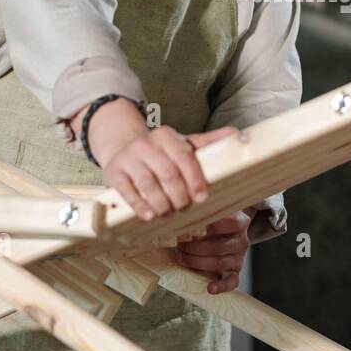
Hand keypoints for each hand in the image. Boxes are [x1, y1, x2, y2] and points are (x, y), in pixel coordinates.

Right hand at [101, 124, 237, 220]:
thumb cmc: (160, 152)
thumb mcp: (182, 144)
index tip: (202, 197)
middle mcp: (145, 144)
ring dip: (162, 204)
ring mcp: (128, 158)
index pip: (184, 157)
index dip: (195, 179)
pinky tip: (150, 216)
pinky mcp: (114, 173)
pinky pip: (128, 192)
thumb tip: (236, 134)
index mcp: (166, 136)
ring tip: (170, 213)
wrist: (123, 147)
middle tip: (185, 208)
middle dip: (180, 196)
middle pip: (168, 175)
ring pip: (148, 185)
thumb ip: (208, 142)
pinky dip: (140, 206)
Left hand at [175, 210, 253, 293]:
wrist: (228, 234)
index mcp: (240, 222)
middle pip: (219, 246)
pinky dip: (221, 286)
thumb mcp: (213, 213)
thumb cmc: (215, 222)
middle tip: (179, 244)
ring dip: (196, 262)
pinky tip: (210, 288)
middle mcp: (242, 240)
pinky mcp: (236, 271)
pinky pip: (232, 281)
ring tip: (181, 258)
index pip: (230, 223)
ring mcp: (239, 257)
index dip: (210, 226)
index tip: (192, 227)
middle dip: (194, 247)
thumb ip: (203, 215)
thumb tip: (182, 220)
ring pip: (219, 263)